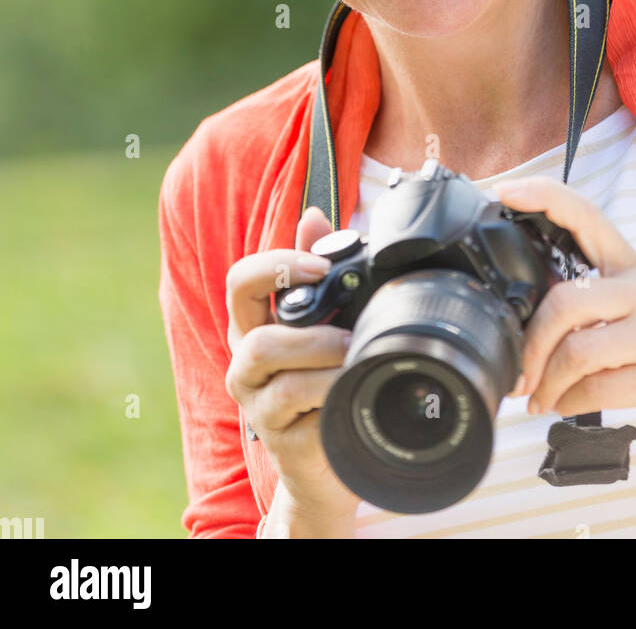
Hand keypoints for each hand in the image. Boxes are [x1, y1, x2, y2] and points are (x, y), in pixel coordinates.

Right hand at [225, 206, 360, 528]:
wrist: (338, 462)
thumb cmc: (331, 382)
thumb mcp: (328, 321)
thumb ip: (317, 270)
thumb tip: (312, 216)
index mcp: (256, 327)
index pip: (241, 283)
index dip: (277, 266)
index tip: (320, 265)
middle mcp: (248, 365)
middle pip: (254, 334)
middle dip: (307, 326)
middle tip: (349, 330)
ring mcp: (259, 406)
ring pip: (273, 366)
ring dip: (321, 354)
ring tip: (353, 357)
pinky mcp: (280, 441)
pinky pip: (297, 402)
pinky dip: (329, 388)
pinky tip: (351, 389)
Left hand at [491, 178, 635, 462]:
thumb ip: (600, 300)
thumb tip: (532, 313)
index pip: (586, 215)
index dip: (545, 197)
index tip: (505, 191)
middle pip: (565, 301)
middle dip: (530, 345)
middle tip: (519, 375)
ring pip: (577, 350)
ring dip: (547, 382)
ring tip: (539, 398)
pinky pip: (598, 389)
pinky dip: (569, 404)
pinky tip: (565, 407)